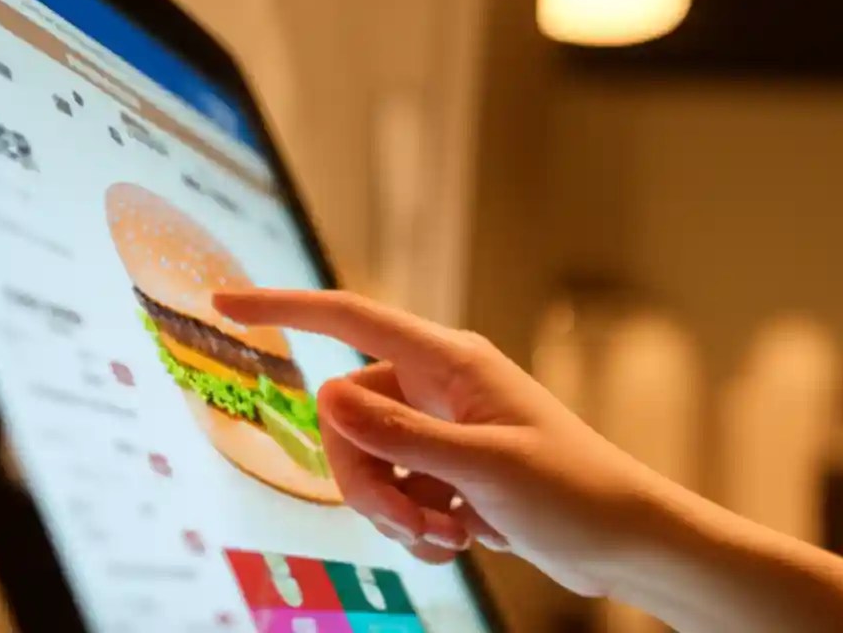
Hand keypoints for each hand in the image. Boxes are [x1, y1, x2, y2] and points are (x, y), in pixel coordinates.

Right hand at [212, 290, 666, 596]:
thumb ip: (401, 433)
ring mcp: (442, 430)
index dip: (284, 307)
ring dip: (392, 509)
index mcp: (451, 362)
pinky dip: (411, 524)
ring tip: (445, 535)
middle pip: (347, 418)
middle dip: (364, 479)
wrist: (620, 539)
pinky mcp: (447, 470)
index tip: (223, 300)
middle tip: (412, 521)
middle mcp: (440, 387)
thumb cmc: (572, 490)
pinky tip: (454, 541)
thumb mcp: (483, 466)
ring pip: (367, 462)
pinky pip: (394, 492)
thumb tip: (323, 392)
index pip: (351, 319)